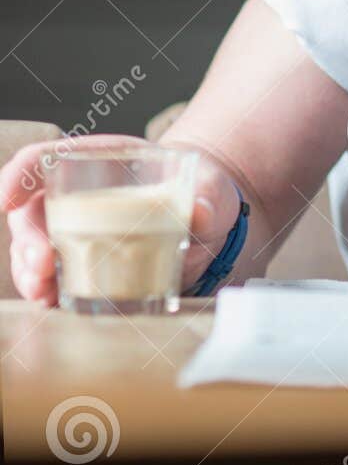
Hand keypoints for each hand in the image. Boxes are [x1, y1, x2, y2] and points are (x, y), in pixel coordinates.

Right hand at [0, 135, 240, 304]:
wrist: (209, 217)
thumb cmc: (202, 189)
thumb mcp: (210, 187)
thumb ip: (206, 197)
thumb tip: (199, 213)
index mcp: (99, 160)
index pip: (43, 159)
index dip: (19, 176)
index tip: (5, 198)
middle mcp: (77, 196)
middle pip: (30, 213)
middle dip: (27, 241)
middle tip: (43, 265)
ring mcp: (77, 233)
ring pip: (33, 251)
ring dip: (31, 274)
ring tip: (44, 293)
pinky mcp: (87, 266)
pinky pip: (56, 281)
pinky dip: (51, 294)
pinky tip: (56, 306)